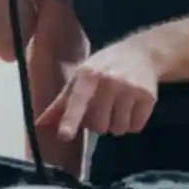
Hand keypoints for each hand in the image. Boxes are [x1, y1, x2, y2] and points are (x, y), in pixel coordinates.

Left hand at [34, 36, 159, 140]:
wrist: (142, 53)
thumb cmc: (104, 67)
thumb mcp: (81, 77)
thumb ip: (61, 103)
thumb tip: (40, 123)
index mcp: (88, 75)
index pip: (77, 101)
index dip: (70, 119)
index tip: (64, 135)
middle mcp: (109, 81)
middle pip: (98, 125)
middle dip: (99, 122)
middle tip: (103, 106)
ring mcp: (130, 89)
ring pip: (118, 129)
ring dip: (116, 124)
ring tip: (118, 105)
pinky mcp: (148, 97)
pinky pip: (135, 127)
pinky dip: (132, 123)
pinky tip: (132, 106)